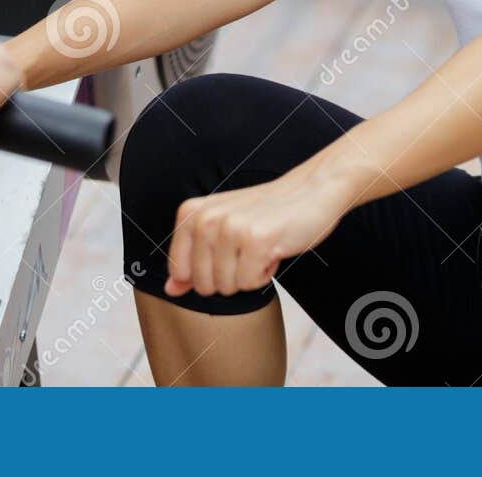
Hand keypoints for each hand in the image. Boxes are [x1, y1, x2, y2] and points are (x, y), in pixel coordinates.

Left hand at [165, 169, 354, 297]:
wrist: (311, 191)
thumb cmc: (266, 213)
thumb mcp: (221, 231)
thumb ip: (192, 261)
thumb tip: (170, 291)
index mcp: (191, 213)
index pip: (180, 273)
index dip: (207, 273)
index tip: (227, 249)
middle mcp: (206, 218)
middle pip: (204, 285)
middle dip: (231, 276)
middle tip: (249, 247)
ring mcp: (230, 228)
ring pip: (228, 287)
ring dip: (250, 274)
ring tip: (262, 245)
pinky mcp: (256, 240)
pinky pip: (250, 284)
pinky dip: (266, 273)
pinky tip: (274, 248)